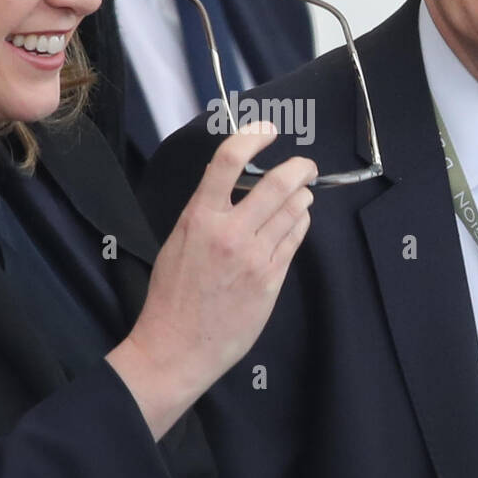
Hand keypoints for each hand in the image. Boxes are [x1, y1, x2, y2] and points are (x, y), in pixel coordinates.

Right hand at [108, 124, 316, 439]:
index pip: (228, 161)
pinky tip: (299, 222)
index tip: (267, 130)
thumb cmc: (171, 296)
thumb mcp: (177, 241)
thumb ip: (206, 211)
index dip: (252, 136)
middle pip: (278, 183)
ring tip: (302, 194)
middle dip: (299, 168)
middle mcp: (230, 233)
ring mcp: (255, 258)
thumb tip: (231, 182)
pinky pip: (295, 240)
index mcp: (199, 218)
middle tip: (305, 165)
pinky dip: (300, 224)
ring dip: (302, 197)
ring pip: (294, 211)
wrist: (176, 347)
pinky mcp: (271, 281)